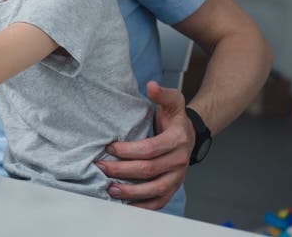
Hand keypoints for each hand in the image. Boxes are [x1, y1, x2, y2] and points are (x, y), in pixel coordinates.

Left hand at [98, 81, 193, 209]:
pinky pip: (160, 201)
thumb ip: (162, 94)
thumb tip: (151, 85)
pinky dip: (144, 206)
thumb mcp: (172, 101)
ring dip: (131, 192)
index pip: (151, 149)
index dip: (129, 150)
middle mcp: (180, 160)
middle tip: (101, 167)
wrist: (190, 133)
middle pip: (149, 170)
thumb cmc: (174, 118)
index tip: (110, 147)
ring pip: (155, 189)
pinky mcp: (174, 187)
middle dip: (122, 170)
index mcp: (178, 139)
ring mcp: (178, 176)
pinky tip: (126, 205)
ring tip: (110, 189)